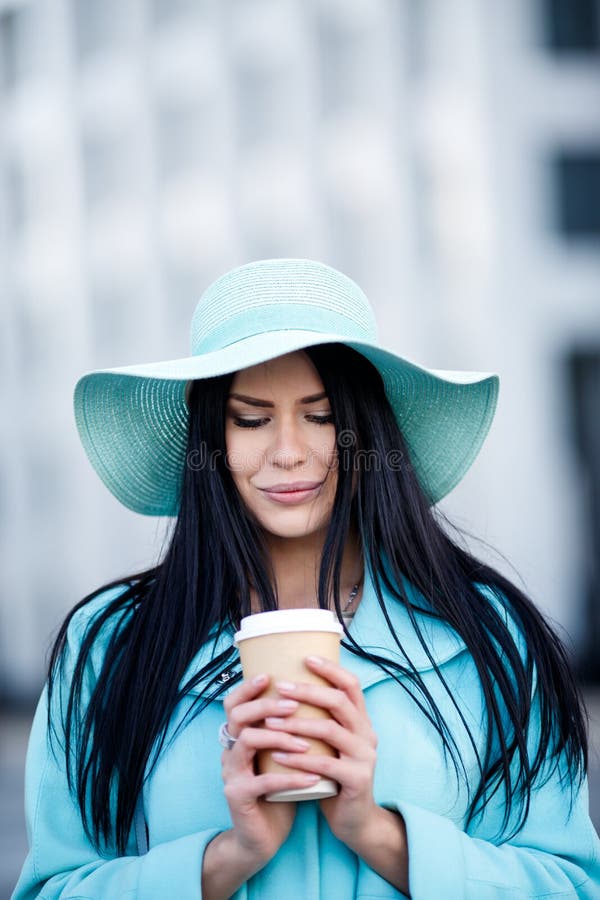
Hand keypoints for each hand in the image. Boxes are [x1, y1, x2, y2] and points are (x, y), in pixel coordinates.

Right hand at [220, 673, 321, 865]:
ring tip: (305, 741)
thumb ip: (287, 731)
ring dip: (279, 737)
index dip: (248, 688)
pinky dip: (290, 777)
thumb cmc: (277, 792)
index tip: (270, 675)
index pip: (234, 704)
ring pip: (248, 742)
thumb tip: (315, 697)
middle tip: (293, 705)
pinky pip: (263, 782)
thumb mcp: (280, 757)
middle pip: (237, 716)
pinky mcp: (239, 798)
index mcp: (238, 738)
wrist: (261, 839)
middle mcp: (230, 751)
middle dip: (266, 706)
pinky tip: (312, 776)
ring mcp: (232, 774)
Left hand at [264, 656, 379, 848]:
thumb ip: (320, 720)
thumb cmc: (334, 776)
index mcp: (361, 721)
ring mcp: (365, 757)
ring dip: (297, 724)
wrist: (355, 821)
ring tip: (270, 722)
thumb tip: (286, 690)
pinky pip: (325, 765)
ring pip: (330, 730)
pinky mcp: (357, 780)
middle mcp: (367, 734)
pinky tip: (277, 756)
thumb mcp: (331, 744)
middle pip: (339, 702)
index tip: (306, 658)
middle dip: (307, 692)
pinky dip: (299, 759)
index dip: (330, 669)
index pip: (351, 685)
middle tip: (280, 688)